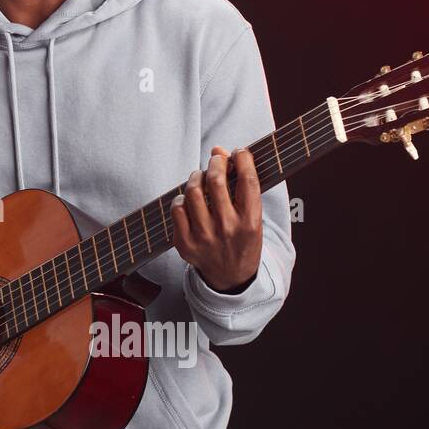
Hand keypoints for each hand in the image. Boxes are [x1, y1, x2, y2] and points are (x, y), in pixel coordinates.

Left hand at [170, 145, 262, 292]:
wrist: (232, 279)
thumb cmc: (242, 240)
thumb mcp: (251, 217)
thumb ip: (239, 184)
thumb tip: (219, 150)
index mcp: (250, 223)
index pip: (248, 181)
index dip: (243, 159)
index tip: (240, 152)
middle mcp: (228, 229)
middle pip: (216, 182)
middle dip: (216, 162)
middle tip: (217, 159)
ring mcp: (204, 238)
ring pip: (193, 192)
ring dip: (197, 177)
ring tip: (201, 176)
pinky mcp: (185, 244)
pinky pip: (177, 209)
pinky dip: (181, 199)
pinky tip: (188, 199)